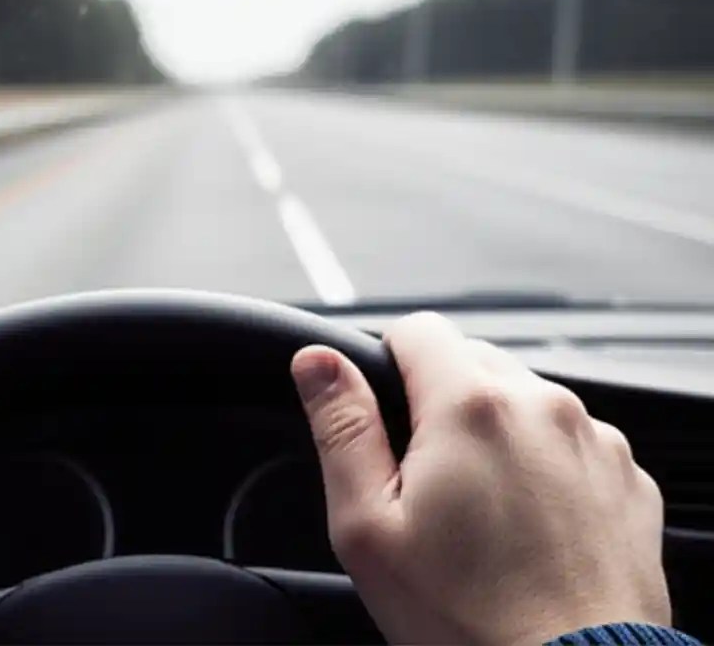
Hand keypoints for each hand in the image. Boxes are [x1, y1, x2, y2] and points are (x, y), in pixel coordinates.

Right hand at [290, 312, 668, 644]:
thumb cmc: (466, 618)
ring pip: (525, 400)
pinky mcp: (628, 479)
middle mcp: (544, 406)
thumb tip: (316, 363)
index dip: (386, 364)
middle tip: (424, 484)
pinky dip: (545, 466)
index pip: (416, 329)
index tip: (384, 420)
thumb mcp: (367, 525)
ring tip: (480, 513)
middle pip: (472, 360)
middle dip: (439, 403)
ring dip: (495, 432)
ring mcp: (595, 441)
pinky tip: (528, 527)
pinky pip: (572, 442)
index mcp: (470, 406)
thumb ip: (341, 427)